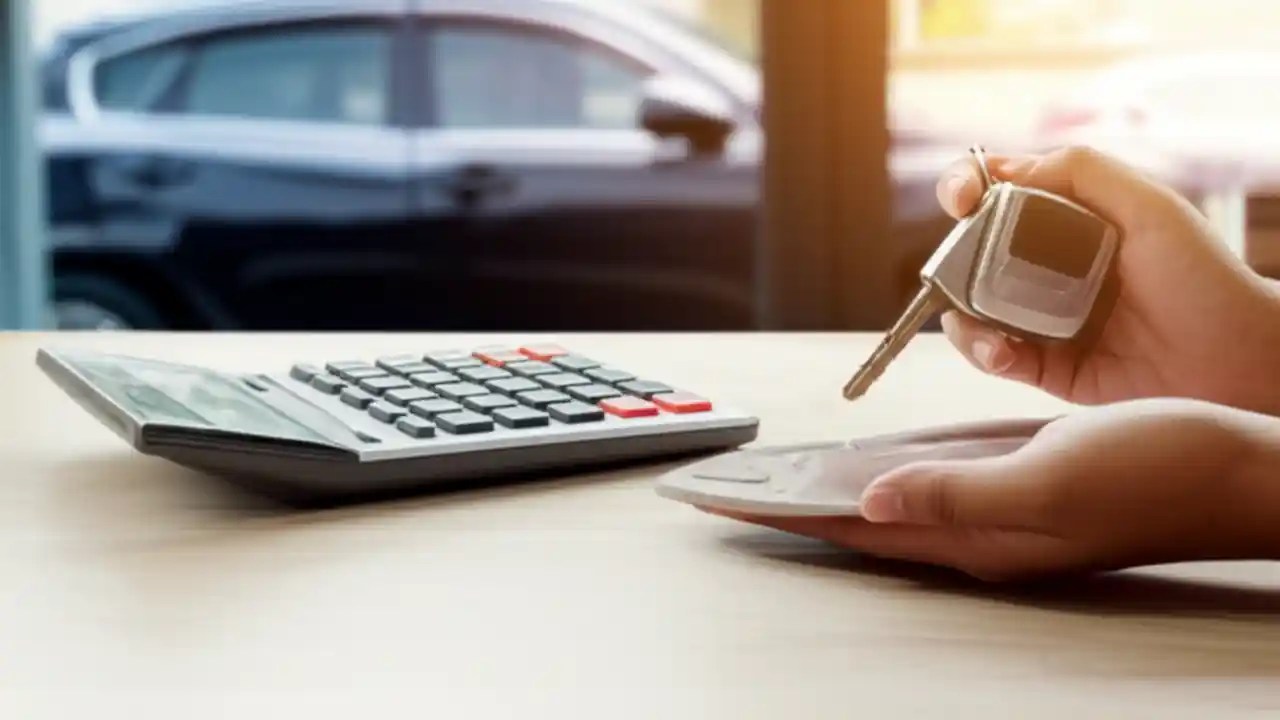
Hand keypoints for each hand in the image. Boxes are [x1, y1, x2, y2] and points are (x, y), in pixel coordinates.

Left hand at [704, 399, 1279, 581]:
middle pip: (860, 520)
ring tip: (774, 482)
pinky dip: (885, 470)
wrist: (1239, 467)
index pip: (853, 527)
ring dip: (830, 492)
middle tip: (727, 494)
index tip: (723, 503)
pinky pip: (932, 480)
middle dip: (790, 507)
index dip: (785, 513)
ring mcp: (1000, 512)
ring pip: (891, 501)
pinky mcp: (1021, 485)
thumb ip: (957, 494)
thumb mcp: (1053, 479)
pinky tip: (865, 462)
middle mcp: (979, 532)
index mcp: (977, 536)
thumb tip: (871, 500)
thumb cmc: (1160, 471)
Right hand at [936, 146, 1279, 415]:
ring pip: (971, 310)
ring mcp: (1042, 318)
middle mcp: (1048, 267)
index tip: (961, 201)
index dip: (967, 189)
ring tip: (982, 330)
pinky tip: (999, 353)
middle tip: (959, 273)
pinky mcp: (1045, 368)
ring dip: (962, 318)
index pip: (999, 194)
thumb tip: (1005, 169)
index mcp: (1070, 221)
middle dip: (953, 261)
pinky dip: (983, 353)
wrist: (1236, 360)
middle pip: (971, 254)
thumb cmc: (1205, 279)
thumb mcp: (1149, 206)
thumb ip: (1082, 171)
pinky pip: (994, 357)